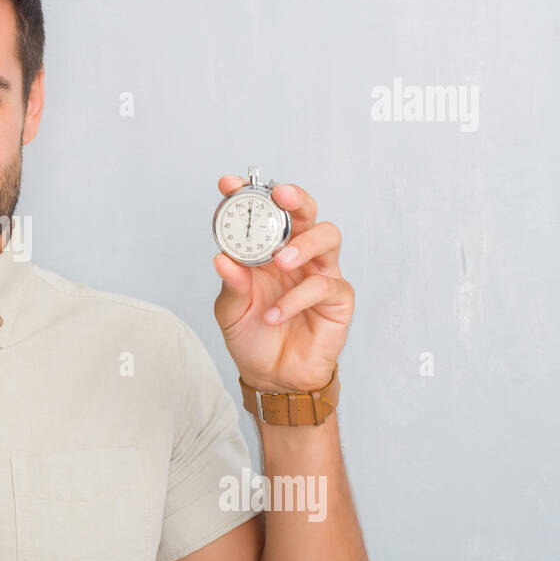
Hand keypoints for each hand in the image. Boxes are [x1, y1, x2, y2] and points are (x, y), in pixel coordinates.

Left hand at [212, 176, 353, 393]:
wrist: (272, 376)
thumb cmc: (252, 336)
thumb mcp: (230, 310)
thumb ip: (230, 284)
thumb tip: (222, 258)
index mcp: (267, 250)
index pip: (263, 213)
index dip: (249, 194)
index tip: (228, 183)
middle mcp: (297, 255)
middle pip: (306, 213)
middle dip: (295, 198)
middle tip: (279, 196)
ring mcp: (320, 273)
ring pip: (327, 236)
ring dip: (304, 243)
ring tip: (280, 261)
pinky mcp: (338, 298)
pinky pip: (324, 285)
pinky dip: (296, 299)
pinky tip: (274, 315)